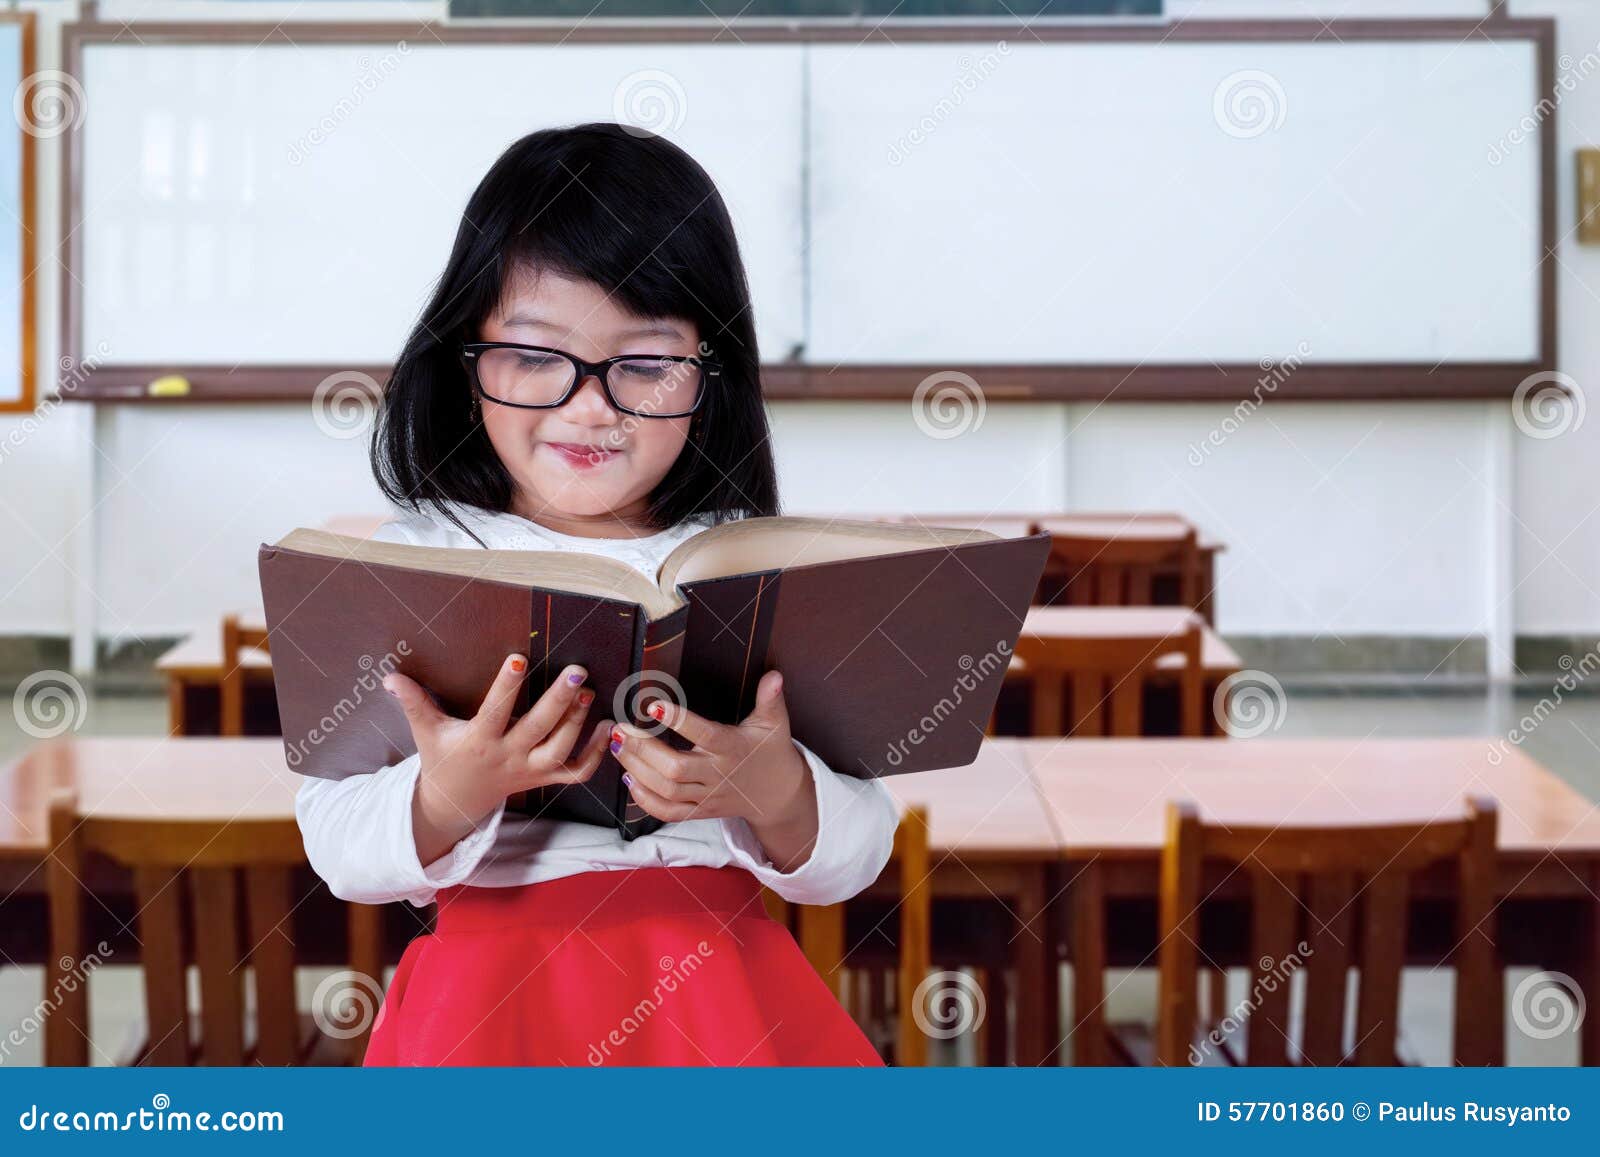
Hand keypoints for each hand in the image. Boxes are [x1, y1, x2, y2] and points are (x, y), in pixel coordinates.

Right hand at [384, 654, 612, 866]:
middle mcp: (508, 756)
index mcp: (479, 741)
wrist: (454, 804)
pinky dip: (594, 753)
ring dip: (577, 722)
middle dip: (559, 700)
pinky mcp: (543, 779)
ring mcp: (529, 770)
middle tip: (577, 671)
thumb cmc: (442, 758)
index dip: (506, 687)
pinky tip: (606, 725)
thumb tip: (389, 676)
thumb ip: (413, 702)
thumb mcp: (425, 731)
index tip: (518, 658)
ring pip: (560, 750)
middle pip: (538, 729)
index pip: (495, 712)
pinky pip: (575, 772)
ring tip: (588, 692)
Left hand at [611, 669, 818, 870]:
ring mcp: (707, 796)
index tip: (654, 706)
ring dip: (637, 770)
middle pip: (676, 768)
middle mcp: (718, 774)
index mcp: (733, 749)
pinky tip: (629, 780)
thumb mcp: (775, 723)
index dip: (679, 721)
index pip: (705, 735)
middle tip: (620, 728)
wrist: (779, 795)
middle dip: (643, 749)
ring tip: (617, 747)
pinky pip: (669, 813)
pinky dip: (645, 800)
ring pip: (667, 790)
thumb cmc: (772, 752)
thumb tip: (774, 676)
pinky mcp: (700, 811)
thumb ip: (771, 699)